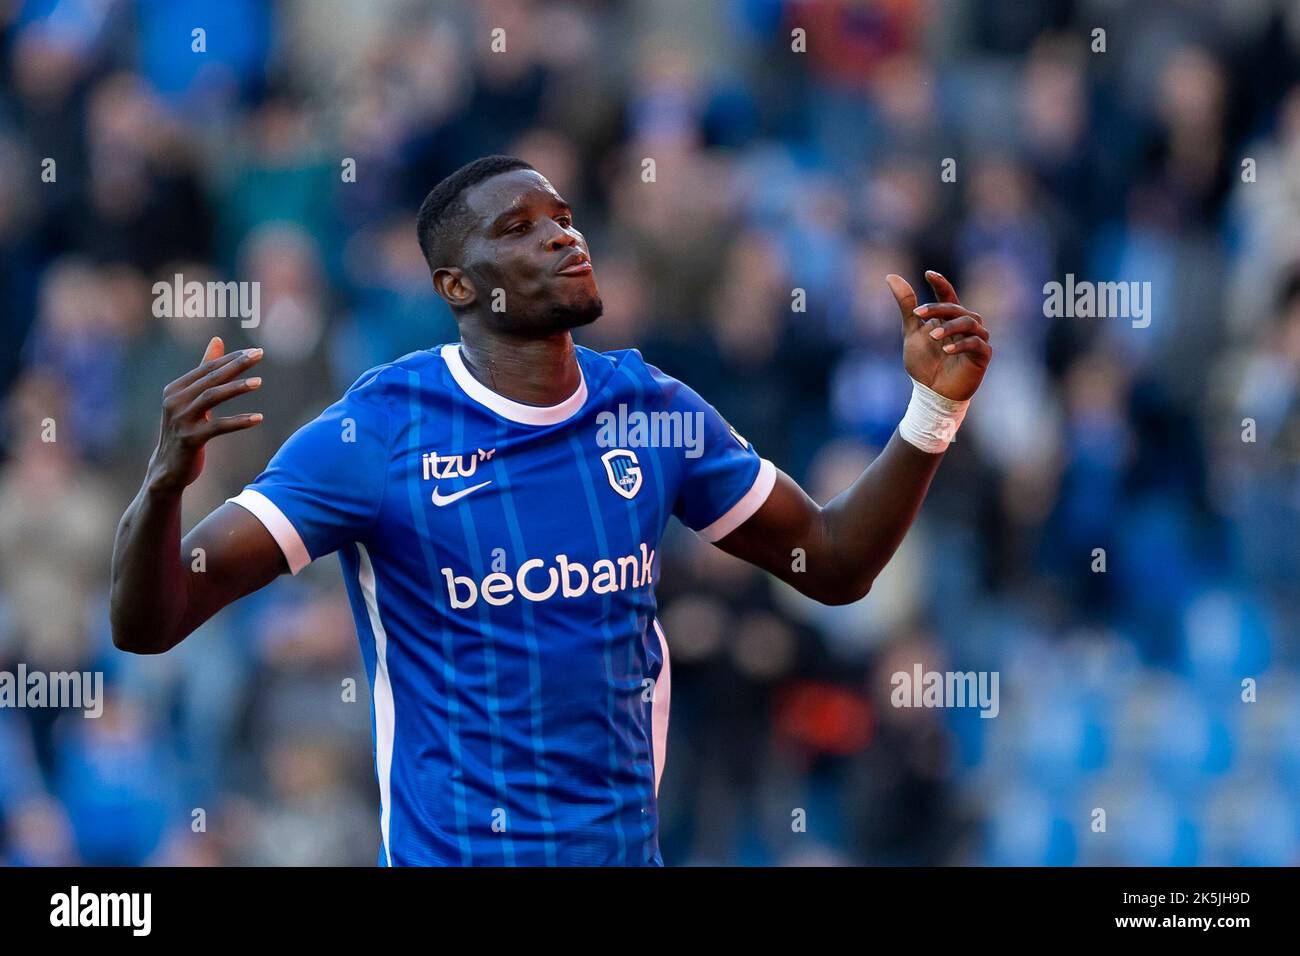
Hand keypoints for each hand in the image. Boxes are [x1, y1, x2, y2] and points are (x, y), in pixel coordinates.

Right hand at [147, 337, 263, 493]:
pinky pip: (218, 427)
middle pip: (210, 378)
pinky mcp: (190, 439)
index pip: (207, 368)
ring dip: (236, 388)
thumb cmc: (185, 430)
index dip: (231, 358)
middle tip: (259, 355)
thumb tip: (217, 340)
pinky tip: (258, 418)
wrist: (168, 468)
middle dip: (236, 365)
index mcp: (176, 389)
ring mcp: (181, 420)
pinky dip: (239, 421)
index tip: (255, 351)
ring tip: (259, 381)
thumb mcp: (192, 398)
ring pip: (212, 397)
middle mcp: (175, 401)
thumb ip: (204, 371)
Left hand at [887, 271, 990, 401]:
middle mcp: (966, 325)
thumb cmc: (924, 363)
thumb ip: (906, 306)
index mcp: (949, 318)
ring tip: (932, 336)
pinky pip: (976, 343)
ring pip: (969, 322)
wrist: (931, 392)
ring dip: (949, 326)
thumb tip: (891, 276)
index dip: (940, 283)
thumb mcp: (911, 332)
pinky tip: (946, 350)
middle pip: (956, 308)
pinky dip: (961, 344)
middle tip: (918, 314)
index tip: (928, 274)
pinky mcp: (983, 355)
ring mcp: (977, 338)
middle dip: (938, 309)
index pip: (948, 295)